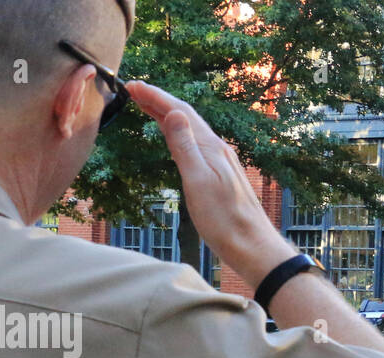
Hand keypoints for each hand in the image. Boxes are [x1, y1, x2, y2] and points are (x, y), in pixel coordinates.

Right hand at [125, 81, 294, 282]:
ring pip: (191, 130)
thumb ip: (184, 147)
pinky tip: (175, 139)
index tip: (131, 85)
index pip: (180, 111)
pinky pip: (196, 144)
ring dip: (168, 115)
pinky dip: (179, 134)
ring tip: (147, 106)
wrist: (252, 246)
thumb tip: (173, 112)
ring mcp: (221, 162)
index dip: (155, 96)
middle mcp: (218, 149)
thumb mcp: (198, 182)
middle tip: (133, 90)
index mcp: (211, 148)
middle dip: (159, 100)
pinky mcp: (221, 175)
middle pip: (186, 117)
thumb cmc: (224, 221)